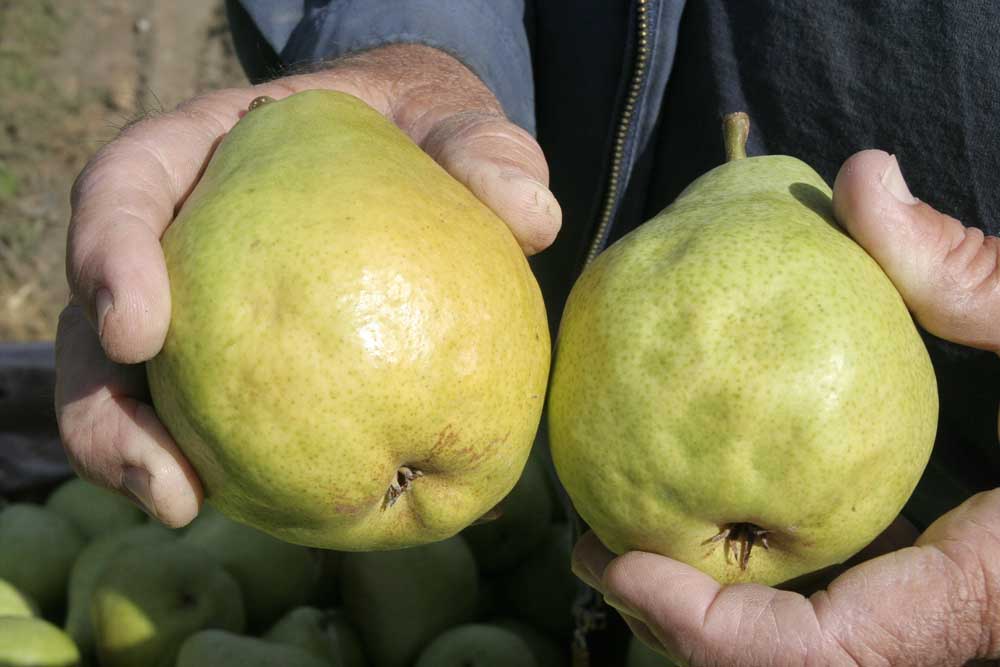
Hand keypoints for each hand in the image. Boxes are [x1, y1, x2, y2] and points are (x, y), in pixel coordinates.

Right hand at [54, 44, 560, 526]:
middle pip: (101, 311)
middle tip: (158, 471)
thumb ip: (487, 152)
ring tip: (186, 508)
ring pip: (132, 384)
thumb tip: (534, 216)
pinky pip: (208, 418)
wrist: (418, 164)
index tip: (142, 327)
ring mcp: (201, 304)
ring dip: (138, 455)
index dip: (110, 251)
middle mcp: (182, 233)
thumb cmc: (426, 141)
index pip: (127, 187)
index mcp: (210, 156)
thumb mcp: (460, 128)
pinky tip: (257, 507)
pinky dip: (217, 465)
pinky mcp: (233, 363)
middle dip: (104, 399)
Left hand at [571, 150, 999, 665]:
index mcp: (989, 591)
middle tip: (595, 549)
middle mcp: (960, 625)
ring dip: (711, 613)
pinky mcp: (944, 594)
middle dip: (684, 628)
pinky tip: (715, 515)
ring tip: (625, 542)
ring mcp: (948, 619)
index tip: (621, 563)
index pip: (825, 656)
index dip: (711, 630)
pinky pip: (841, 612)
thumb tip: (860, 180)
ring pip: (813, 654)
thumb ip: (973, 271)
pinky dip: (765, 585)